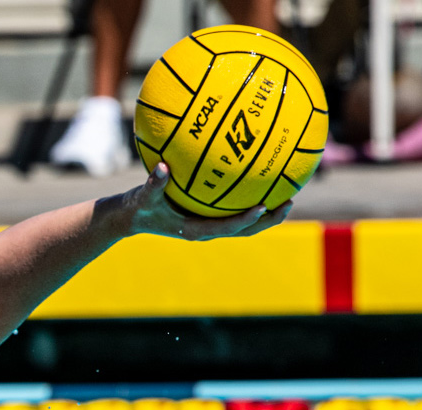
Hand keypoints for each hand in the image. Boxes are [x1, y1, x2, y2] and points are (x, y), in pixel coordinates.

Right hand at [122, 162, 291, 241]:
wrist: (132, 218)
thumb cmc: (138, 207)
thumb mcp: (142, 196)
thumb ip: (153, 184)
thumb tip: (162, 166)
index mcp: (194, 230)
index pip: (226, 228)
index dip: (245, 220)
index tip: (262, 207)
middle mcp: (207, 230)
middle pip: (245, 230)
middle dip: (268, 219)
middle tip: (289, 202)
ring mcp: (210, 225)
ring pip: (244, 224)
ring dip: (266, 214)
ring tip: (287, 197)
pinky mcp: (209, 217)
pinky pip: (235, 211)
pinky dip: (250, 201)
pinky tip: (261, 181)